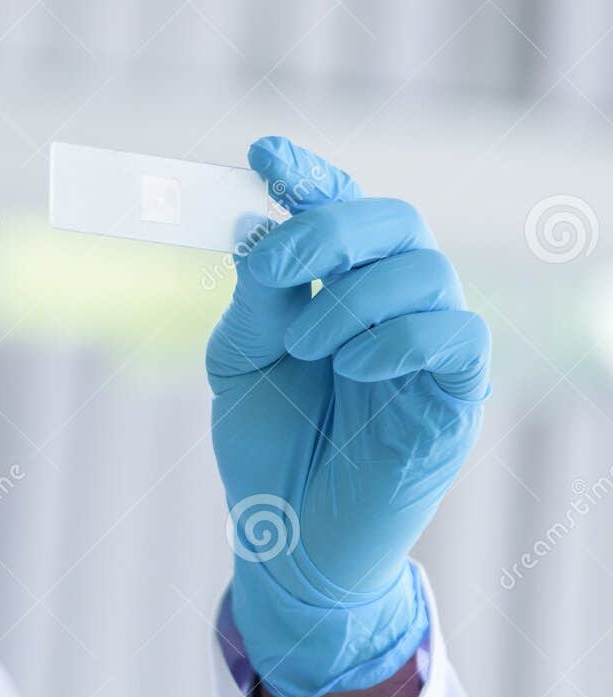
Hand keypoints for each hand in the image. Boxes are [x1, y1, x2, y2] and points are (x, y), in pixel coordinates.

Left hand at [207, 137, 489, 696]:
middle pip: (396, 220)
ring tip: (304, 347)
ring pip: (426, 270)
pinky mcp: (456, 397)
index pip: (340, 208)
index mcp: (337, 287)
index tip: (262, 155)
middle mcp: (391, 305)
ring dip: (353, 297)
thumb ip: (256, 298)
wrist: (287, 540)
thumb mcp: (240, 361)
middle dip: (330, 227)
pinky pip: (457, 336)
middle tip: (272, 266)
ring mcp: (429, 349)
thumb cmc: (267, 447)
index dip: (310, 175)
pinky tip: (351, 367)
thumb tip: (259, 226)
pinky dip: (399, 338)